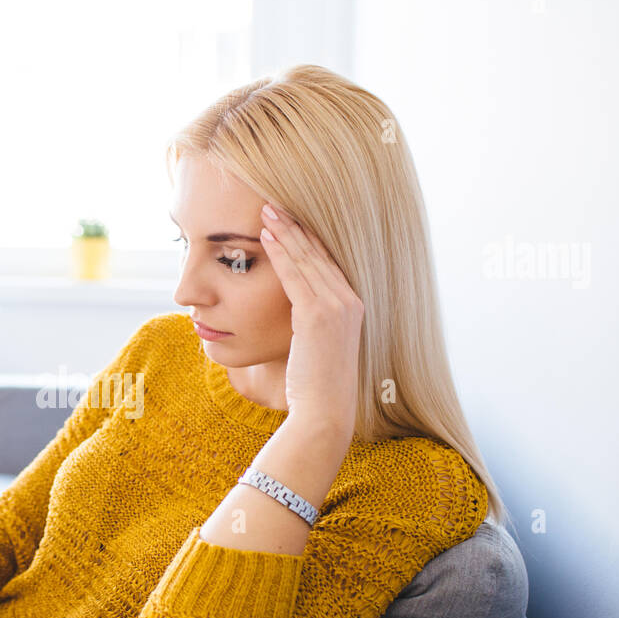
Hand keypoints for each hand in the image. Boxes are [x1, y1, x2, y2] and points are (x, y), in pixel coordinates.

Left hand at [259, 201, 363, 429]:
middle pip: (318, 254)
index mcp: (353, 306)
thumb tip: (297, 315)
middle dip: (295, 227)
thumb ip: (312, 324)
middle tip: (273, 205)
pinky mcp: (318, 316)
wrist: (325, 412)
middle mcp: (350, 301)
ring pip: (306, 260)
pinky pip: (294, 276)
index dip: (307, 238)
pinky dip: (279, 253)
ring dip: (284, 232)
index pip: (327, 263)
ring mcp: (337, 307)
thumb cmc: (316, 387)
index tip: (289, 219)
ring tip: (266, 212)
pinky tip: (265, 237)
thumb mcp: (318, 347)